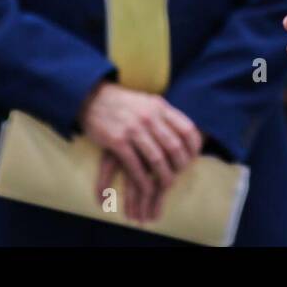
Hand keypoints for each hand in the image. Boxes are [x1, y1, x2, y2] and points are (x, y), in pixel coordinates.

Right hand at [81, 82, 201, 222]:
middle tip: (181, 174)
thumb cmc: (124, 104)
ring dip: (164, 176)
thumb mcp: (148, 102)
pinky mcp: (117, 140)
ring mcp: (133, 128)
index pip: (187, 129)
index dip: (194, 147)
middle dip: (180, 165)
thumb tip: (187, 133)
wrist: (93, 98)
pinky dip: (143, 179)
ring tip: (167, 185)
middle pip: (174, 146)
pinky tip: (147, 187)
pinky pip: (135, 165)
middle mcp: (149, 116)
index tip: (194, 158)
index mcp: (160, 106)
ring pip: (157, 158)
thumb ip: (166, 115)